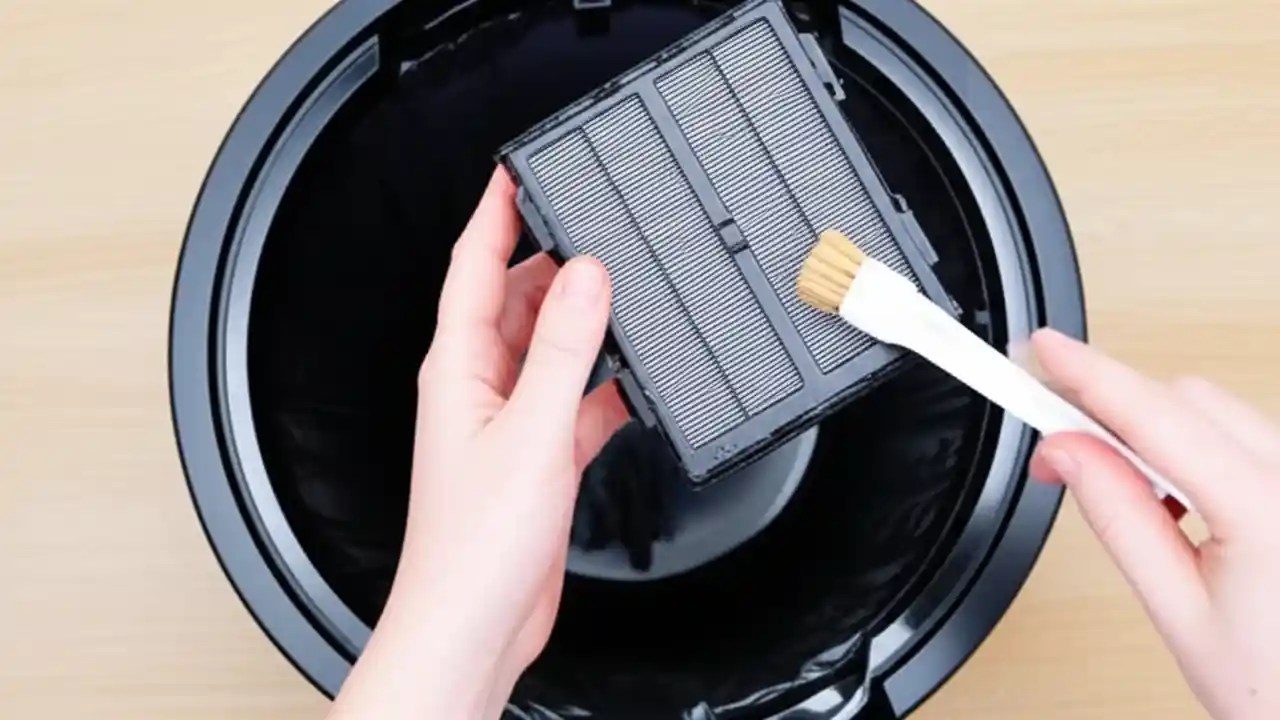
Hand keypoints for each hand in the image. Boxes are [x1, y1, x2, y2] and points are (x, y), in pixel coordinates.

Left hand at [328, 168, 628, 719]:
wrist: (476, 624)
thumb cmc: (474, 545)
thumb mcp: (531, 432)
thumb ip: (562, 350)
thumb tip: (585, 275)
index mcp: (458, 367)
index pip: (472, 266)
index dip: (494, 213)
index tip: (519, 169)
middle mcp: (478, 387)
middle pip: (514, 300)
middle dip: (552, 263)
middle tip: (597, 230)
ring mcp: (508, 422)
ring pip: (549, 349)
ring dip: (583, 325)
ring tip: (627, 296)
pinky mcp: (537, 457)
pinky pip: (575, 401)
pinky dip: (604, 387)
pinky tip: (636, 381)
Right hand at [1030, 329, 1279, 718]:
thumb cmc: (1279, 690)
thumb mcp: (1179, 612)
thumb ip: (1120, 520)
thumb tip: (1068, 452)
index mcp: (1265, 509)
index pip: (1157, 416)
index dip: (1091, 375)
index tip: (1044, 348)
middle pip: (1187, 400)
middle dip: (1115, 411)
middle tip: (1054, 446)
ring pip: (1218, 415)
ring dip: (1159, 434)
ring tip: (1120, 487)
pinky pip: (1247, 439)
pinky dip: (1197, 451)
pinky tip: (1178, 498)